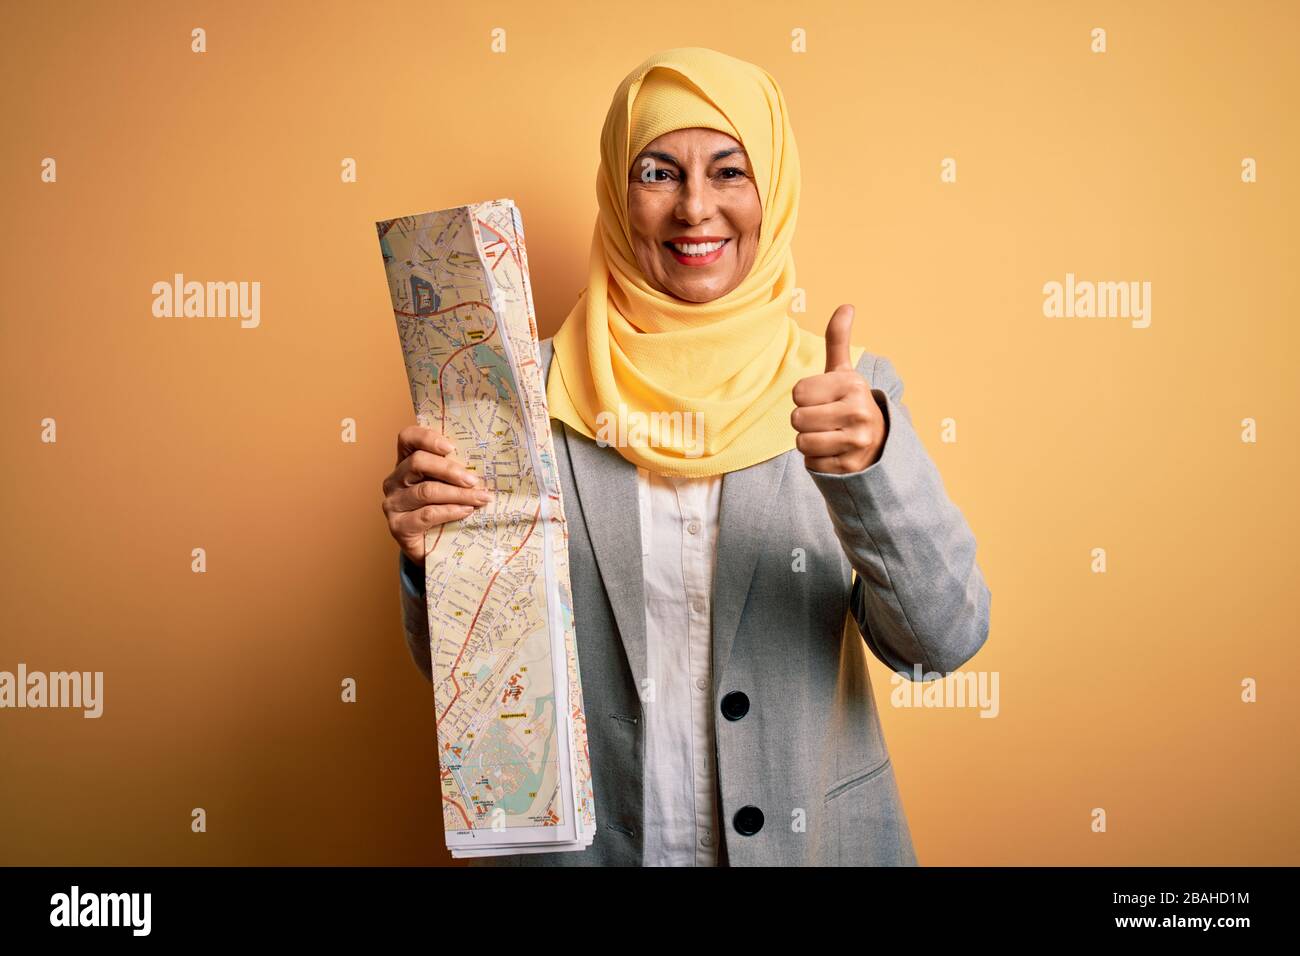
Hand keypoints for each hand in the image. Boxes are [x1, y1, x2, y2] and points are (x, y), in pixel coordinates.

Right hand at [381, 425, 492, 563]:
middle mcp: (395, 480)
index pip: (407, 438)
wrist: (433, 550)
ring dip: (458, 494)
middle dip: (450, 470)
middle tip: (474, 480)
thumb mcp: (449, 486)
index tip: (451, 447)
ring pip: (426, 491)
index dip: (427, 437)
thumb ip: (456, 472)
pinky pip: (427, 514)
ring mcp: (393, 504)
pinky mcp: (398, 526)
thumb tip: (485, 462)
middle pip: (418, 462)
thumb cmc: (443, 511)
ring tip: (480, 498)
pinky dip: (450, 511)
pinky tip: (466, 511)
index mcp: (406, 463)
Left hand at [791, 304, 886, 473]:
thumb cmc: (848, 403)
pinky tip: (835, 454)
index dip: (805, 398)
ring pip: (802, 443)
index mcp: (852, 385)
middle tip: (826, 420)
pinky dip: (818, 461)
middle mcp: (859, 412)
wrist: (877, 444)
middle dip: (805, 422)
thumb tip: (846, 306)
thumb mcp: (844, 373)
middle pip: (797, 419)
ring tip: (829, 436)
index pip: (798, 393)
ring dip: (809, 442)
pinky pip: (811, 463)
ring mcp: (856, 442)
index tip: (824, 400)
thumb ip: (839, 340)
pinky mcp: (849, 467)